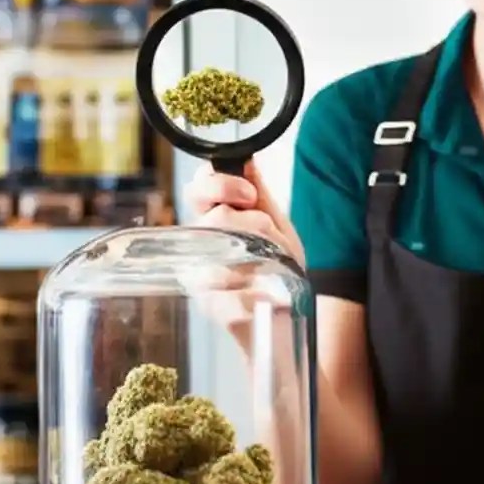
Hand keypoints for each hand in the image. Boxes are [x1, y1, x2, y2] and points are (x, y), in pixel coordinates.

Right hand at [184, 158, 304, 357]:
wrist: (284, 322)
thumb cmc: (279, 274)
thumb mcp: (278, 229)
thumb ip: (262, 197)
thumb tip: (248, 161)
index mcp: (214, 223)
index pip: (199, 188)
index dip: (219, 183)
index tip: (248, 193)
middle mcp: (200, 246)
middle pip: (205, 212)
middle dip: (242, 212)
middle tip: (262, 222)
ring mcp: (201, 276)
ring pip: (216, 243)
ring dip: (257, 244)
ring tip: (269, 260)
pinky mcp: (213, 305)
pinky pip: (227, 286)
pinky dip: (253, 287)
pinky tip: (263, 291)